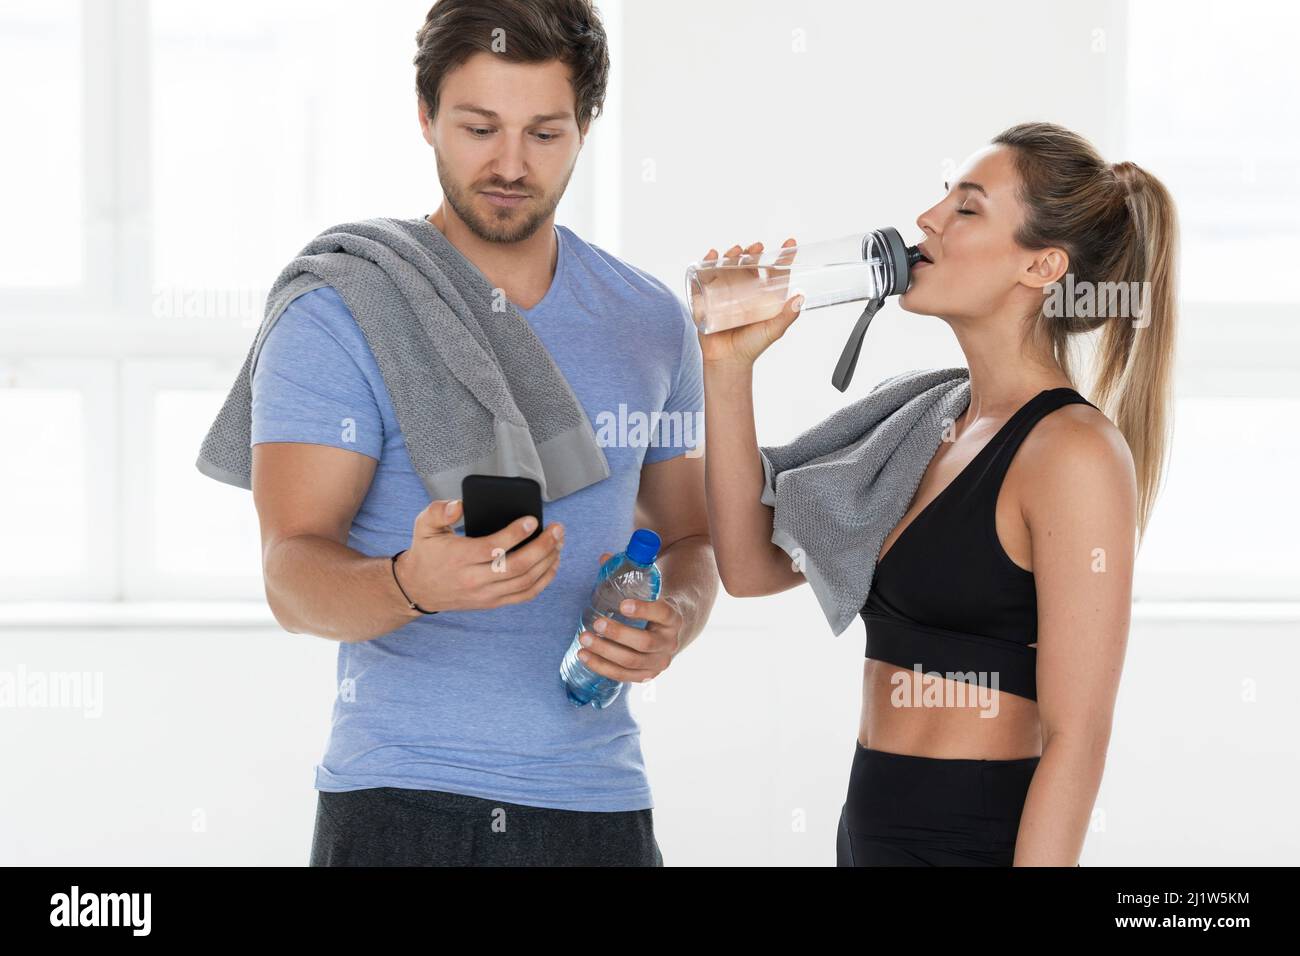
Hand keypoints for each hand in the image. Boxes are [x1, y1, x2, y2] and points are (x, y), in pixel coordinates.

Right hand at [393, 499, 563, 611]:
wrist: (417, 589)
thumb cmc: (427, 552)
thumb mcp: (424, 526)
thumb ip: (439, 511)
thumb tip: (459, 505)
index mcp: (459, 558)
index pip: (493, 548)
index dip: (515, 534)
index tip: (532, 520)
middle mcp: (474, 580)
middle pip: (516, 567)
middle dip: (542, 547)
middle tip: (558, 530)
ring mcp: (486, 594)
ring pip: (525, 582)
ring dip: (547, 562)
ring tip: (559, 542)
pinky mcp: (493, 603)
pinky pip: (525, 595)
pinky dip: (543, 580)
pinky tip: (553, 563)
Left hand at [575, 550, 682, 682]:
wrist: (667, 632)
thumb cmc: (652, 607)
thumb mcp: (648, 591)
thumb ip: (629, 574)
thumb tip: (604, 558)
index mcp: (673, 618)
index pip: (663, 613)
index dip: (643, 609)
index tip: (622, 603)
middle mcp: (670, 643)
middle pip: (644, 642)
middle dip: (618, 633)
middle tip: (596, 622)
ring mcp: (659, 662)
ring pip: (631, 662)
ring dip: (605, 652)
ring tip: (584, 639)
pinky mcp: (646, 676)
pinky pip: (623, 676)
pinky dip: (602, 667)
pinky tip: (584, 656)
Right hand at [695, 239, 805, 367]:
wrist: (727, 360)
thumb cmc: (751, 346)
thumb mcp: (773, 330)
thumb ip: (787, 315)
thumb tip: (800, 297)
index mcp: (762, 295)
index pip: (774, 272)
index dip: (782, 257)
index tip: (790, 243)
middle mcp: (745, 290)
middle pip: (750, 264)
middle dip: (753, 252)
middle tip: (756, 247)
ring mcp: (726, 292)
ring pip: (729, 266)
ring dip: (732, 254)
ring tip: (736, 251)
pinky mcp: (709, 296)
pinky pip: (707, 276)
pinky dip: (708, 263)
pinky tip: (712, 256)